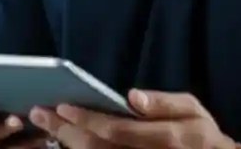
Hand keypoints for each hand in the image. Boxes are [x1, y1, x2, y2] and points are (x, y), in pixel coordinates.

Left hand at [29, 89, 235, 148]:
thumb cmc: (200, 136)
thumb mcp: (193, 111)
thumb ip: (165, 103)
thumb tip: (133, 97)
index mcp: (166, 140)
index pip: (117, 131)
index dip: (87, 120)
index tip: (63, 105)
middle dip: (65, 132)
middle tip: (40, 113)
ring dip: (65, 144)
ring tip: (45, 125)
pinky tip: (63, 141)